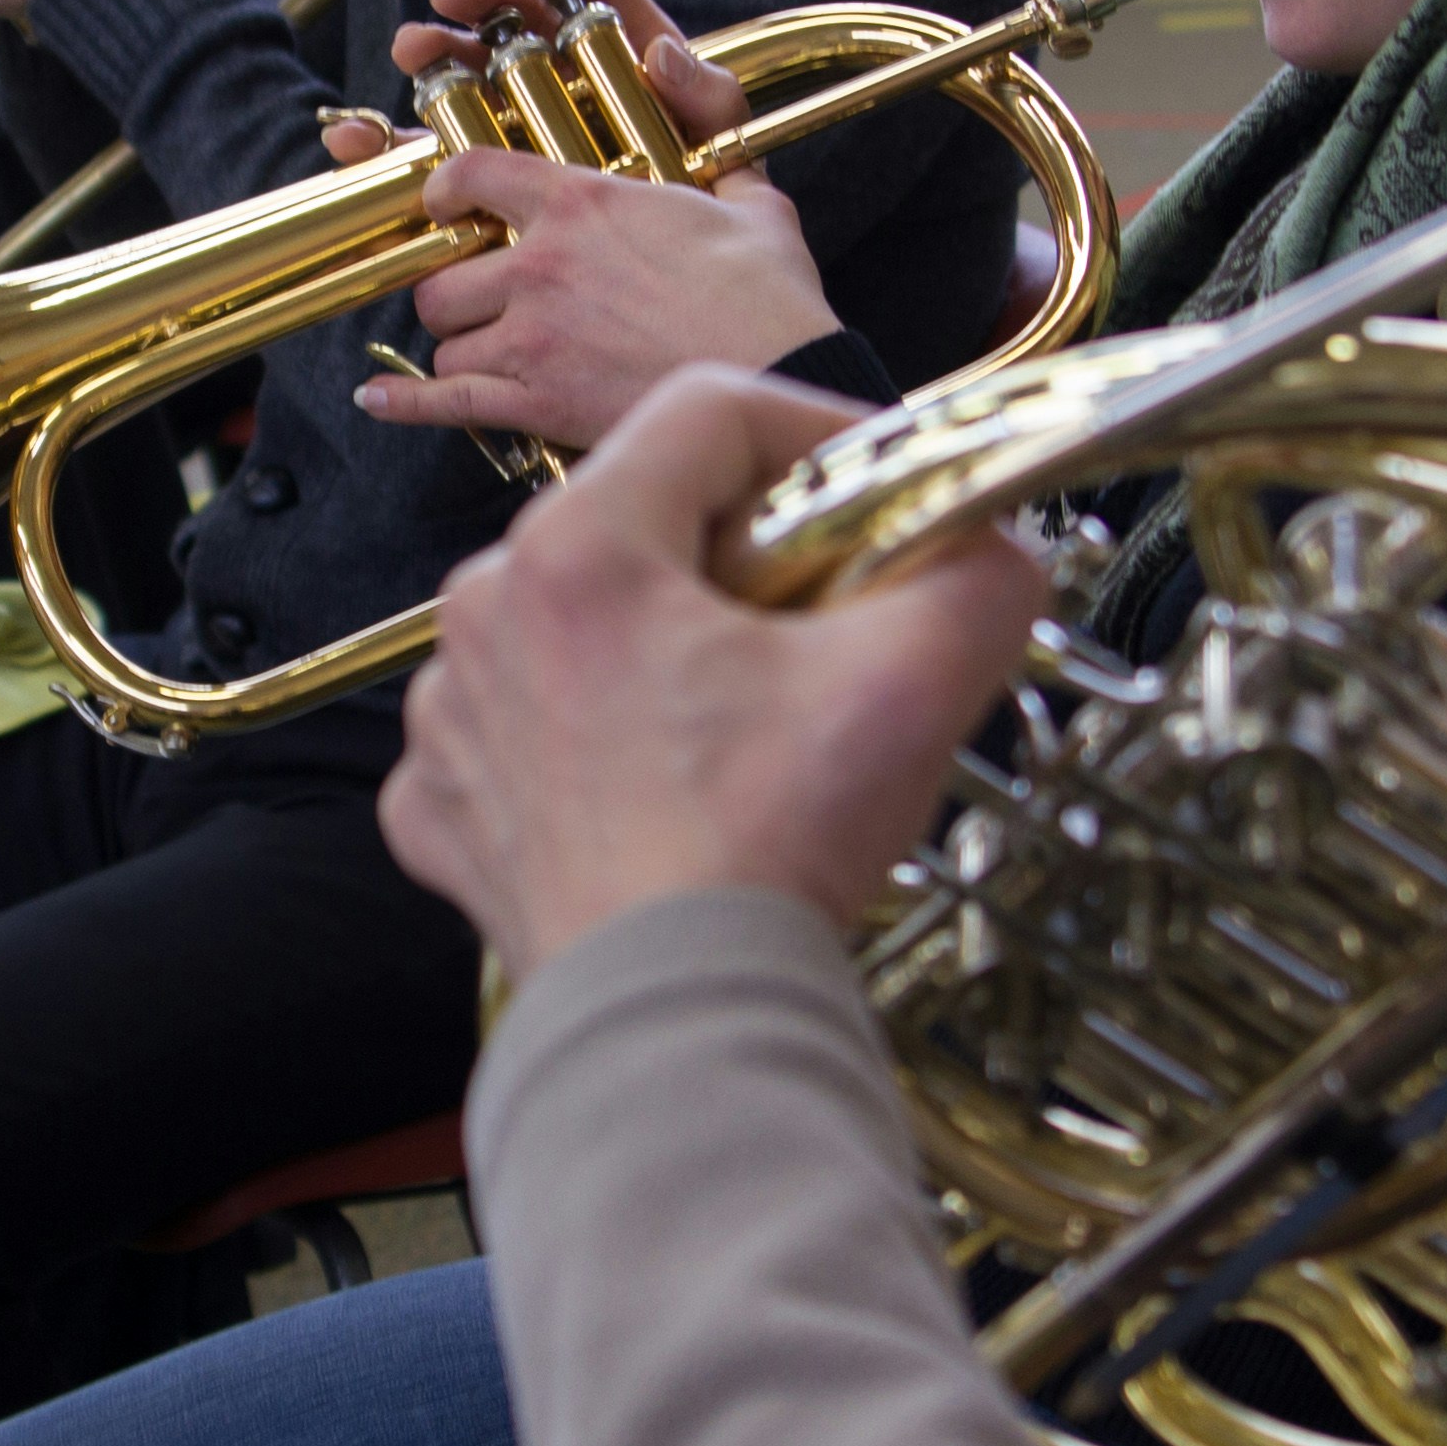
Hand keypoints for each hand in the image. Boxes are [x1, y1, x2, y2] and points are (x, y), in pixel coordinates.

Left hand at [344, 0, 832, 447]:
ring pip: (443, 336)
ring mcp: (530, 337)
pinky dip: (404, 404)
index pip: (470, 172)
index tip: (445, 199)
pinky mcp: (535, 403)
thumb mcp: (748, 194)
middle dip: (453, 283)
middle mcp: (539, 264)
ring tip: (487, 348)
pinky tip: (379, 400)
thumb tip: (669, 53)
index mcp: (581, 200)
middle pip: (443, 270)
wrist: (780, 384)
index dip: (445, 186)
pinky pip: (443, 402)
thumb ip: (706, 115)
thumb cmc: (770, 295)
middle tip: (480, 294)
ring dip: (459, 342)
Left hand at [383, 367, 1043, 984]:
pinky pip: (533, 734)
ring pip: (588, 629)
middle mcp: (484, 614)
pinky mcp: (444, 809)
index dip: (819, 434)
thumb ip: (980, 576)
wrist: (670, 1033)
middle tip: (836, 625)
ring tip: (758, 728)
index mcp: (578, 551)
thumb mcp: (914, 685)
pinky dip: (603, 748)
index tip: (882, 496)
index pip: (710, 412)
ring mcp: (449, 718)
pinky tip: (671, 797)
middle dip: (752, 557)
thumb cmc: (766, 854)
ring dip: (675, 653)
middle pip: (643, 522)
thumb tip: (1003, 546)